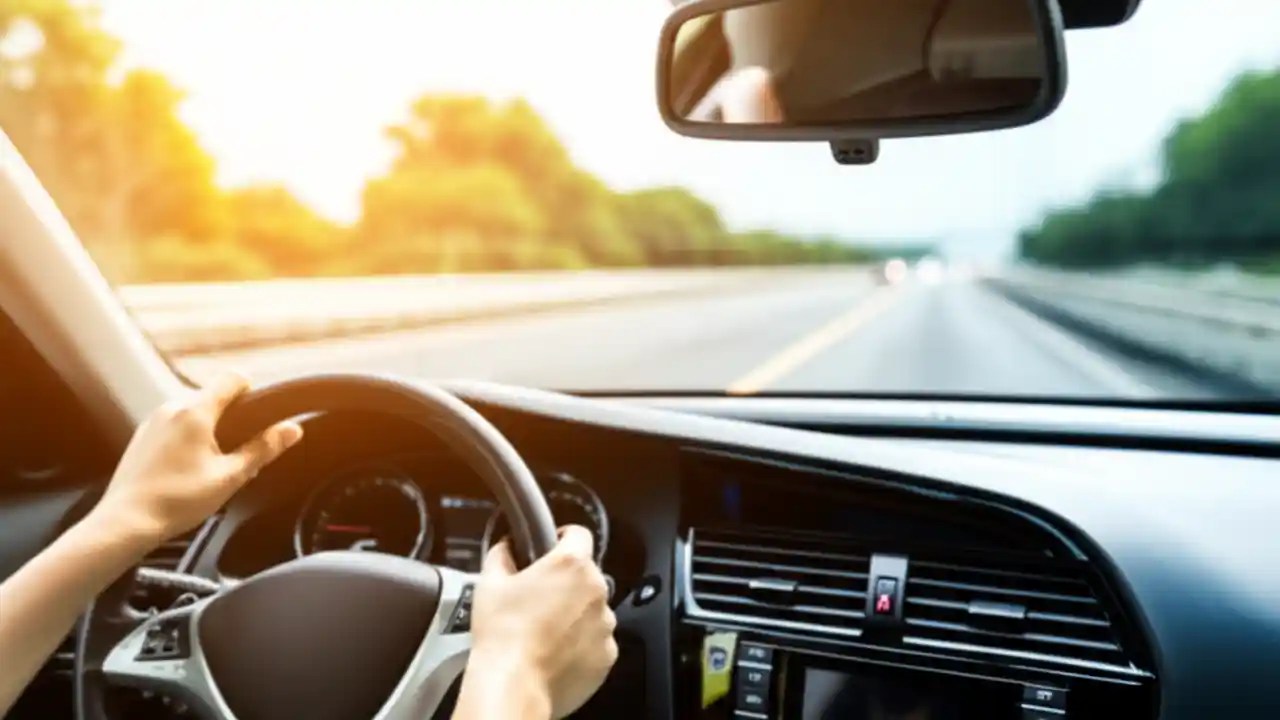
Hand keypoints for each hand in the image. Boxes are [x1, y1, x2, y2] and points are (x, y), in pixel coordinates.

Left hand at [92, 372, 302, 548]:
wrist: (125, 523)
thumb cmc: (178, 500)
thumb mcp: (230, 476)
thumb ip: (263, 449)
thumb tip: (293, 429)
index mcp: (195, 411)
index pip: (231, 378)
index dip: (251, 390)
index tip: (259, 415)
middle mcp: (171, 408)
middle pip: (212, 398)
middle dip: (229, 420)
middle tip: (236, 456)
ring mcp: (151, 422)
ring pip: (191, 414)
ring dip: (206, 431)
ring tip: (209, 468)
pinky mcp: (140, 438)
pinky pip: (172, 427)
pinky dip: (185, 441)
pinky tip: (184, 472)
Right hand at [458, 526, 617, 719]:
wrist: (514, 685)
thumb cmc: (502, 633)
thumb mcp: (490, 583)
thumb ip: (502, 555)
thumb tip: (507, 547)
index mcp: (572, 565)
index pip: (579, 534)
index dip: (563, 538)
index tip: (551, 547)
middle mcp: (596, 590)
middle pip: (586, 575)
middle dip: (566, 583)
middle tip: (539, 598)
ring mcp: (605, 624)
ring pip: (593, 609)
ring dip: (576, 614)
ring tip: (546, 631)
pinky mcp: (607, 654)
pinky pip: (597, 640)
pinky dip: (582, 644)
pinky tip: (556, 652)